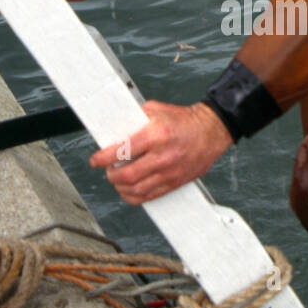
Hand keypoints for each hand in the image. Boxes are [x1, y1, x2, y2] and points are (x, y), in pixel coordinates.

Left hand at [89, 100, 232, 204]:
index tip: (95, 160)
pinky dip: (134, 197)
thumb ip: (135, 119)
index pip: (121, 151)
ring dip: (120, 187)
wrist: (211, 131)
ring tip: (117, 179)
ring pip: (135, 190)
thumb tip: (114, 129)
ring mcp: (169, 172)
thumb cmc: (185, 120)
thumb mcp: (157, 110)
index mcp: (156, 135)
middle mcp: (162, 156)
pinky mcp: (175, 183)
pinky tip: (129, 190)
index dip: (102, 158)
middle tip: (108, 169)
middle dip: (110, 174)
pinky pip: (149, 197)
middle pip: (126, 175)